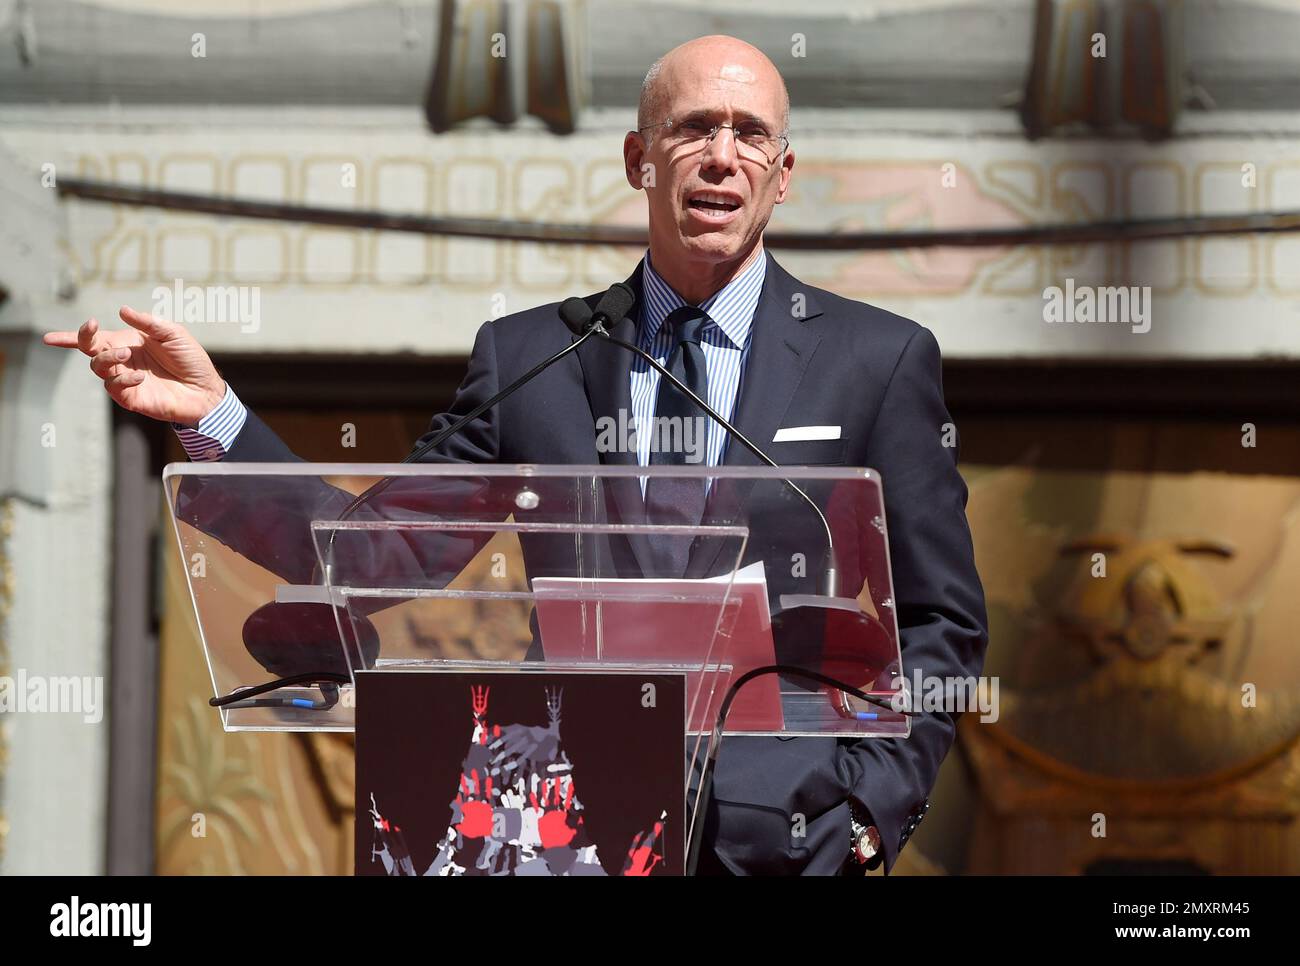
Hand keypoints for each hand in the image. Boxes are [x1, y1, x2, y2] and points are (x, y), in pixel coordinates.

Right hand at [43, 306, 225, 425]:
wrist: (206, 388)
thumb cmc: (190, 359)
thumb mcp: (172, 333)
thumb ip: (148, 322)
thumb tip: (121, 310)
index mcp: (127, 343)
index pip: (93, 339)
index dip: (70, 338)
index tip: (50, 338)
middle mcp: (122, 361)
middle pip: (90, 351)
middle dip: (84, 339)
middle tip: (93, 329)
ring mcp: (125, 380)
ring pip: (99, 368)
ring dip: (108, 358)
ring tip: (127, 354)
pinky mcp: (132, 398)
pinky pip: (116, 388)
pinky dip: (123, 380)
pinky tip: (140, 376)